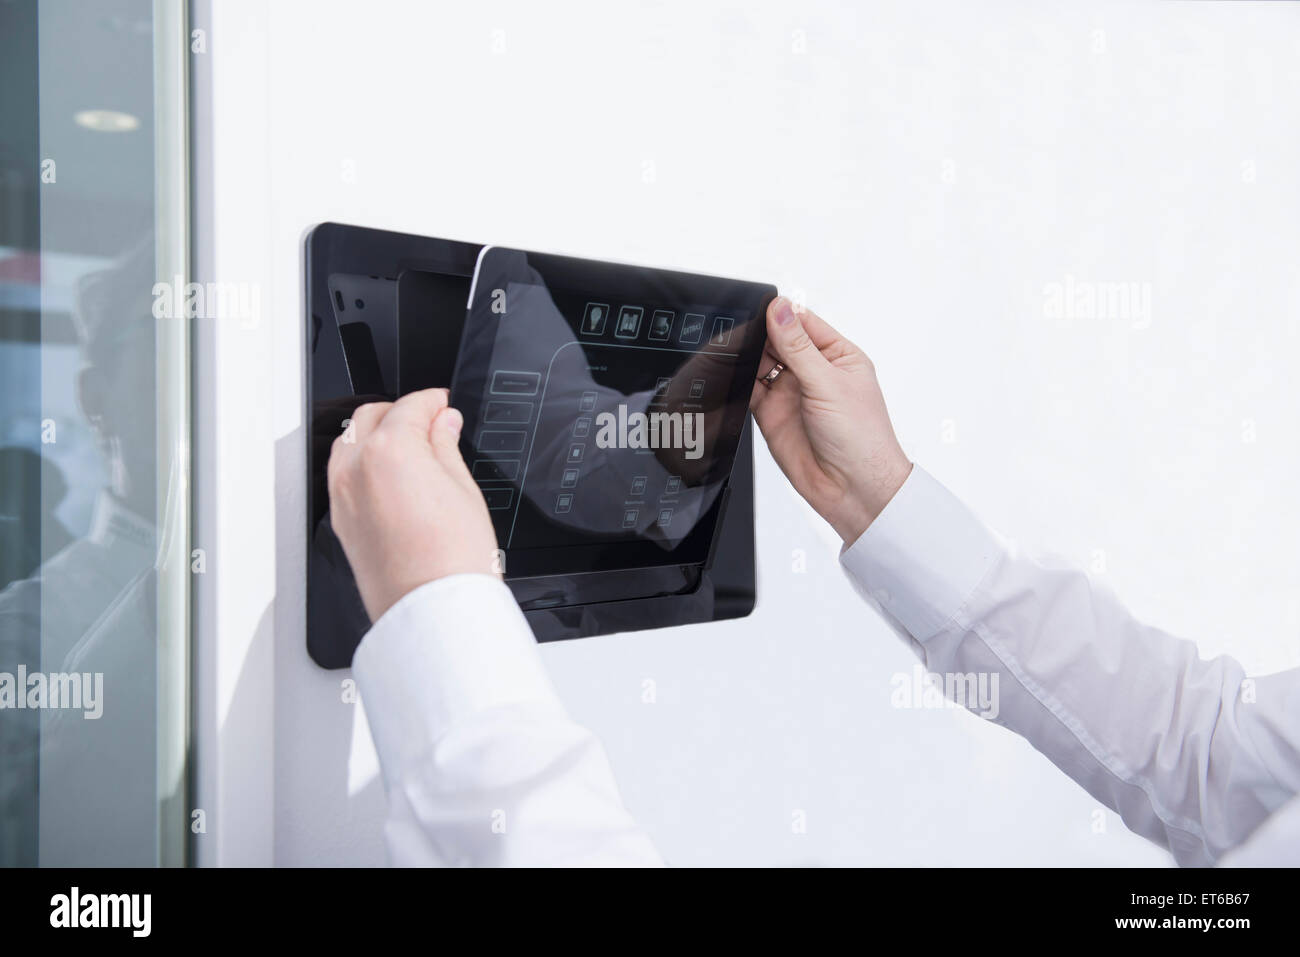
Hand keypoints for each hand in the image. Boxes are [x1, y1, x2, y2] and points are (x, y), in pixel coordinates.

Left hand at [327, 388, 499, 622]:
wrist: (432, 610)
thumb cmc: (452, 560)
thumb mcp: (463, 489)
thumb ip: (446, 447)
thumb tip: (443, 425)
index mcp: (389, 450)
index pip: (410, 406)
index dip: (433, 402)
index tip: (444, 405)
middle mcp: (356, 468)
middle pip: (372, 416)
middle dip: (402, 412)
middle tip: (432, 423)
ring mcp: (343, 495)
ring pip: (350, 442)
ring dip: (376, 434)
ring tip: (411, 448)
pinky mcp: (341, 521)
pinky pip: (343, 473)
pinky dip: (363, 462)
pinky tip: (392, 474)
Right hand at [750, 297, 911, 543]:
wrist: (851, 488)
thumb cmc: (862, 438)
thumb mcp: (829, 384)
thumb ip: (799, 347)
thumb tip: (780, 310)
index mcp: (838, 356)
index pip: (804, 323)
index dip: (782, 315)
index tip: (763, 308)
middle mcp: (814, 372)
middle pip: (778, 340)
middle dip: (760, 334)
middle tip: (744, 332)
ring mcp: (791, 393)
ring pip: (760, 363)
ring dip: (748, 357)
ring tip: (736, 352)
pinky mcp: (772, 414)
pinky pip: (749, 390)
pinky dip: (738, 381)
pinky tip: (733, 375)